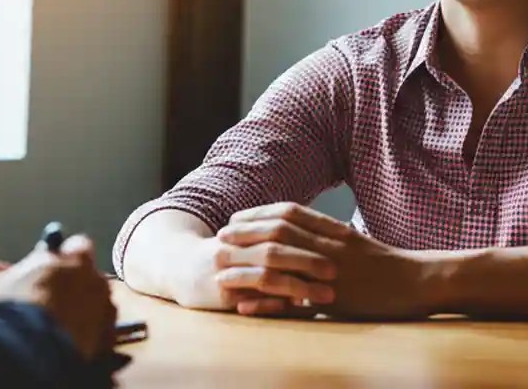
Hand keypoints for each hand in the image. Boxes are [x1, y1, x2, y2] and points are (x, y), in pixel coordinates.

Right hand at [0, 235, 116, 359]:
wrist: (35, 348)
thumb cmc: (15, 308)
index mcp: (75, 258)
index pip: (78, 245)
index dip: (64, 255)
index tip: (49, 266)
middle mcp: (97, 280)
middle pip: (91, 275)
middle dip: (76, 283)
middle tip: (53, 297)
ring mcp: (105, 310)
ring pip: (98, 304)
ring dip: (83, 309)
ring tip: (58, 322)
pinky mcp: (107, 338)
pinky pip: (101, 331)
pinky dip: (88, 333)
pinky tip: (68, 339)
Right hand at [168, 234, 338, 316]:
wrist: (182, 269)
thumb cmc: (230, 255)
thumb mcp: (255, 237)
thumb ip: (286, 232)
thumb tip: (334, 231)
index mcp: (251, 225)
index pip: (287, 218)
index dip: (315, 226)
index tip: (345, 236)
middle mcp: (238, 243)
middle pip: (278, 247)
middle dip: (310, 259)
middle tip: (337, 269)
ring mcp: (229, 268)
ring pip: (269, 276)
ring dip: (301, 287)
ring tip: (328, 296)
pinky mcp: (222, 293)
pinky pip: (254, 300)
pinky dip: (278, 305)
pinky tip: (299, 310)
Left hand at [218, 203, 430, 318]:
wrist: (421, 281)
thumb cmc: (391, 265)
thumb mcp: (359, 244)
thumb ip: (332, 238)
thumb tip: (309, 235)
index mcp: (335, 230)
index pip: (289, 212)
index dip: (259, 213)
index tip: (236, 217)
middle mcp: (329, 245)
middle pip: (279, 230)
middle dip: (246, 232)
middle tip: (220, 236)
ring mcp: (332, 270)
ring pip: (281, 260)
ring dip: (247, 263)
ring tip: (221, 268)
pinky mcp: (335, 297)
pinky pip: (293, 298)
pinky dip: (266, 303)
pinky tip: (246, 307)